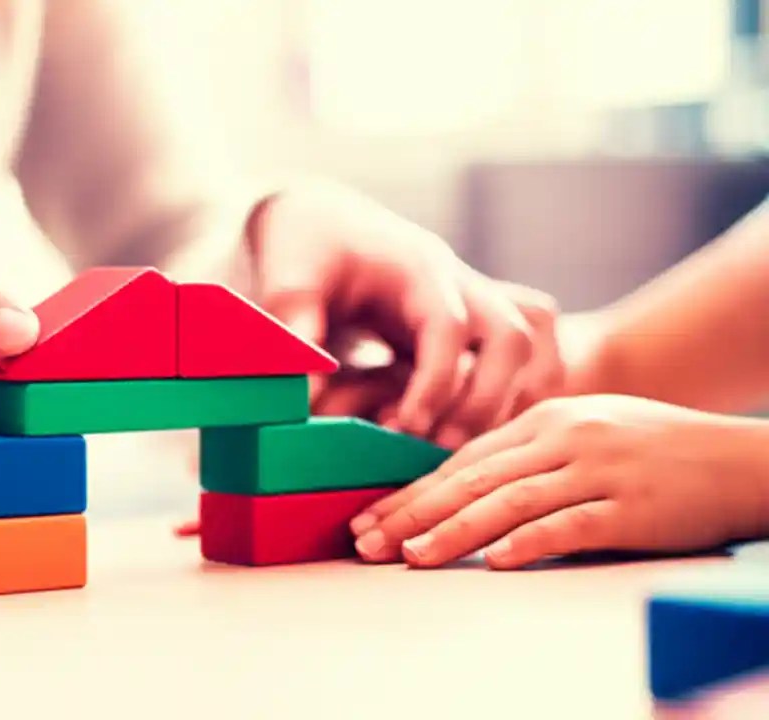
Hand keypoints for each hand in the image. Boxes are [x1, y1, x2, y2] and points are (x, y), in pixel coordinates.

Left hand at [248, 180, 562, 447]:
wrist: (321, 219)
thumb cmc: (306, 242)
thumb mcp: (291, 275)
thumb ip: (297, 326)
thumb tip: (303, 396)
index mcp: (418, 268)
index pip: (450, 326)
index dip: (436, 381)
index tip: (408, 427)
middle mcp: (457, 284)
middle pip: (511, 337)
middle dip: (485, 398)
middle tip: (439, 447)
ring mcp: (469, 304)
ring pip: (523, 352)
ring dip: (500, 403)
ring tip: (446, 449)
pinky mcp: (465, 329)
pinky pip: (516, 364)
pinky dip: (503, 400)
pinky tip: (456, 435)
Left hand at [349, 395, 768, 568]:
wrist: (740, 459)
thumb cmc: (656, 448)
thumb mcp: (584, 431)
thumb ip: (528, 452)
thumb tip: (462, 484)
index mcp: (545, 419)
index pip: (463, 459)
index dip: (412, 490)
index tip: (369, 517)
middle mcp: (564, 438)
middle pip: (472, 478)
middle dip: (413, 512)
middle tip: (366, 542)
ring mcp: (596, 471)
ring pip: (509, 502)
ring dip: (454, 531)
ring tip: (411, 556)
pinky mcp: (630, 507)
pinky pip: (570, 525)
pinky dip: (528, 543)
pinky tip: (493, 562)